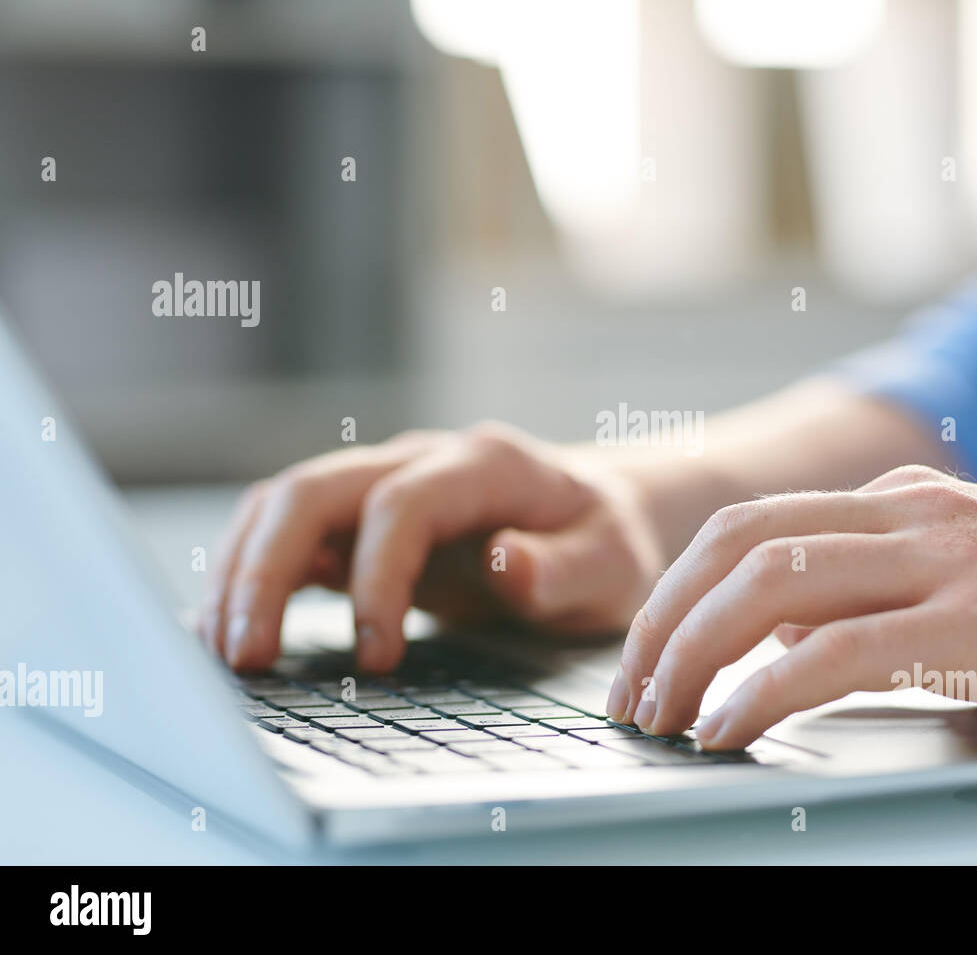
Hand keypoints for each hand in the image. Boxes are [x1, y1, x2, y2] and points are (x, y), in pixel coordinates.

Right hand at [201, 423, 665, 671]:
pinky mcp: (361, 521)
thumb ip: (566, 568)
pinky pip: (288, 533)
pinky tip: (229, 630)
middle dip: (268, 571)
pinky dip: (251, 576)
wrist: (596, 516)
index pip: (403, 503)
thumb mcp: (613, 564)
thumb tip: (505, 565)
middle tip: (247, 658)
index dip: (378, 578)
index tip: (378, 659)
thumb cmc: (607, 543)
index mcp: (486, 464)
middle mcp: (422, 459)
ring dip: (244, 573)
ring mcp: (384, 483)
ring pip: (284, 504)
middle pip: (315, 490)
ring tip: (222, 654)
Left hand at [607, 465, 976, 761]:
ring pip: (772, 584)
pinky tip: (729, 730)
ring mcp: (948, 560)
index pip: (753, 526)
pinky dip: (763, 694)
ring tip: (660, 717)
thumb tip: (778, 643)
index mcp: (906, 503)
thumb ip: (876, 600)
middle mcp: (916, 515)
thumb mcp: (967, 590)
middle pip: (740, 543)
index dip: (679, 591)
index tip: (647, 655)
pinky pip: (836, 654)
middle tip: (631, 692)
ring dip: (695, 654)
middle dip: (664, 618)